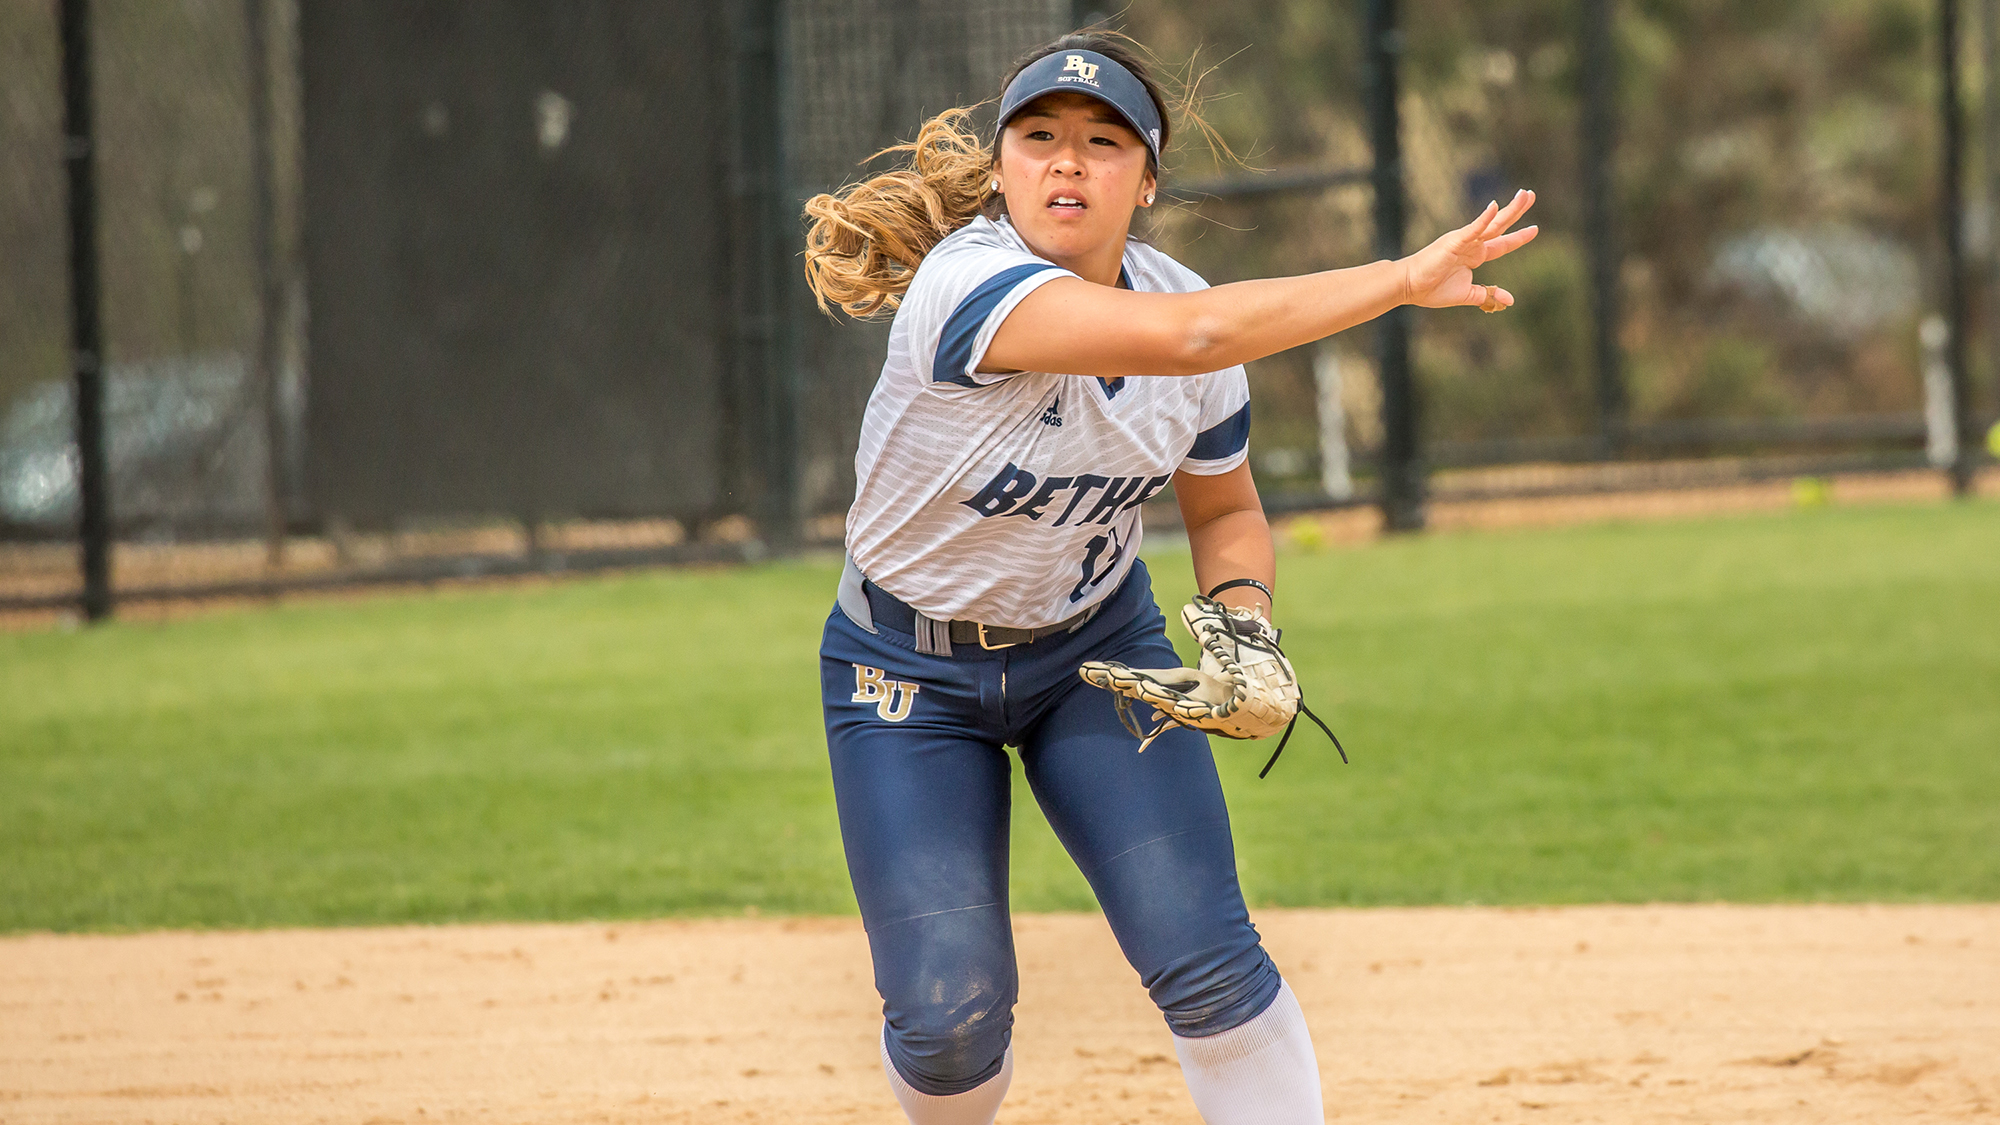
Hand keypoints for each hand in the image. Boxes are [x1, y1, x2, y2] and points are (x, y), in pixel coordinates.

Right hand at [1401, 189, 1538, 311]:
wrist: (1409, 286)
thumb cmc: (1432, 289)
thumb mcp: (1468, 294)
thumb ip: (1488, 294)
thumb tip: (1510, 301)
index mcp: (1474, 256)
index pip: (1502, 244)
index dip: (1518, 237)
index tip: (1534, 229)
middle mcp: (1471, 244)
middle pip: (1500, 225)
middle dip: (1517, 211)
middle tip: (1531, 195)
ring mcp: (1463, 241)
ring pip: (1492, 223)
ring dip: (1509, 210)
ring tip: (1525, 195)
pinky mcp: (1454, 241)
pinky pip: (1472, 229)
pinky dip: (1484, 218)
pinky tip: (1495, 206)